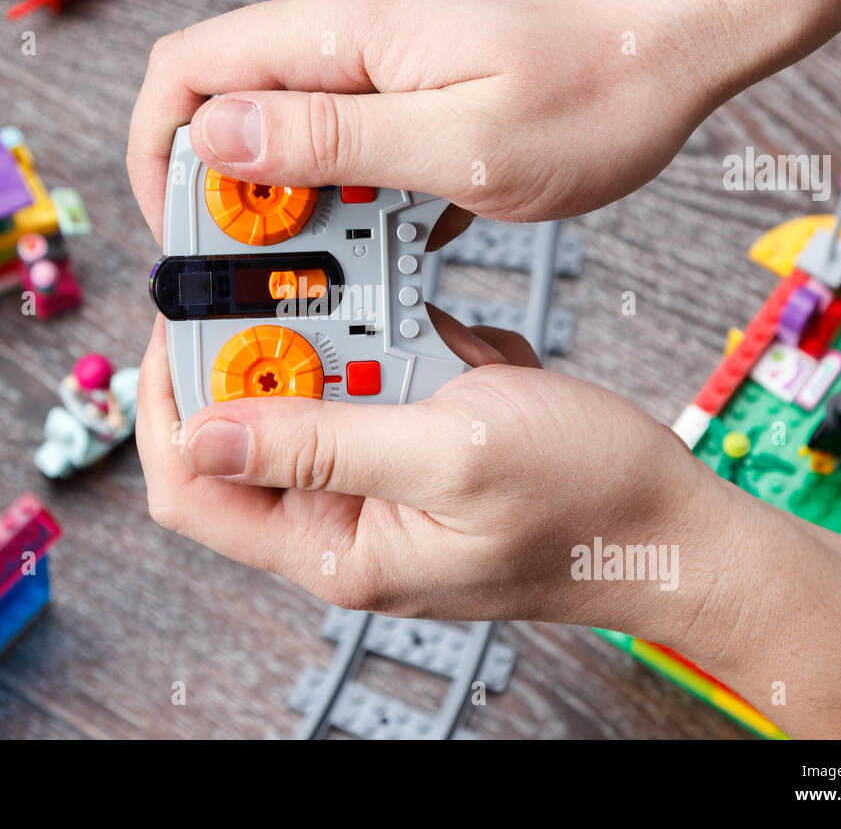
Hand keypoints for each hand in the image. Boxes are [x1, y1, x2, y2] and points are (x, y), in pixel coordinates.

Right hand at [126, 0, 795, 242]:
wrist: (696, 14)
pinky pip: (358, 114)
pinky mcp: (426, 49)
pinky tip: (397, 222)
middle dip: (236, 190)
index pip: (190, 72)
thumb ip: (331, 141)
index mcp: (346, 29)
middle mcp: (354, 14)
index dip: (160, 155)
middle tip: (275, 263)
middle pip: (235, 97)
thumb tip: (217, 139)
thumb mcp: (464, 145)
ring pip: (298, 113)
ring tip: (349, 256)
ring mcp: (391, 28)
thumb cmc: (605, 82)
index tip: (181, 230)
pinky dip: (356, 175)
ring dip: (304, 191)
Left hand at [136, 310, 731, 641]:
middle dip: (282, 353)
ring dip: (363, 348)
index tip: (187, 317)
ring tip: (427, 336)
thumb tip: (204, 433)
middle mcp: (342, 523)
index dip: (169, 403)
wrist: (672, 522)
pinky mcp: (415, 452)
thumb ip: (324, 445)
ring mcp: (378, 487)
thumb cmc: (584, 503)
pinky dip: (413, 352)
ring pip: (318, 399)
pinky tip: (469, 358)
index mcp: (332, 547)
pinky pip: (381, 388)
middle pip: (246, 431)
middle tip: (324, 293)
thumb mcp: (450, 456)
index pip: (193, 488)